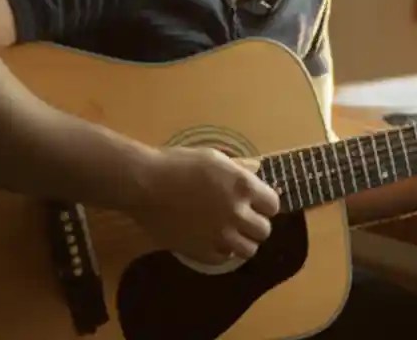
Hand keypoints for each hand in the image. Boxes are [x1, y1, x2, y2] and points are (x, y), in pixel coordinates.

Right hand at [124, 146, 279, 264]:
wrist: (144, 184)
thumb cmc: (177, 163)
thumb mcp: (214, 158)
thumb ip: (238, 171)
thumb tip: (255, 174)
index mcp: (243, 187)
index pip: (272, 205)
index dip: (265, 204)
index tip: (256, 204)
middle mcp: (236, 213)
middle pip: (264, 231)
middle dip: (256, 224)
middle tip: (243, 220)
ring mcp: (219, 235)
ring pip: (248, 250)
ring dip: (242, 242)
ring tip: (231, 234)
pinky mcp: (200, 251)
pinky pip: (223, 259)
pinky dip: (221, 251)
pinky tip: (213, 240)